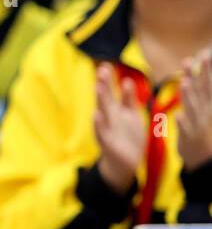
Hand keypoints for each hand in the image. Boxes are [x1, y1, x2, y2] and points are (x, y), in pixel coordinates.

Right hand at [94, 64, 147, 194]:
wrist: (126, 163)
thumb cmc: (128, 137)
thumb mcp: (131, 116)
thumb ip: (128, 100)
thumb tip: (128, 80)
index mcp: (115, 110)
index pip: (110, 92)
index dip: (108, 80)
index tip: (106, 65)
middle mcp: (108, 117)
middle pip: (105, 98)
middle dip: (104, 85)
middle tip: (101, 70)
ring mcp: (106, 128)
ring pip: (102, 112)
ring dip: (100, 100)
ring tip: (98, 87)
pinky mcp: (107, 142)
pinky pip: (101, 132)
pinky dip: (98, 124)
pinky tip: (96, 114)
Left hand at [177, 49, 211, 171]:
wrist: (203, 160)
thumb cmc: (202, 132)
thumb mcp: (204, 111)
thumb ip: (200, 93)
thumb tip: (193, 75)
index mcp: (208, 105)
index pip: (208, 84)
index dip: (206, 70)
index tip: (205, 53)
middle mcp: (205, 112)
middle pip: (202, 92)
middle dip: (200, 76)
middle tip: (196, 59)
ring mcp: (197, 125)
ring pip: (193, 108)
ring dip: (189, 96)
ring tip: (185, 82)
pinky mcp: (189, 138)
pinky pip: (184, 130)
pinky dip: (182, 123)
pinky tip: (177, 116)